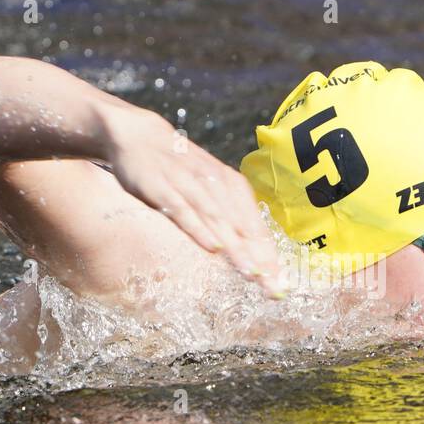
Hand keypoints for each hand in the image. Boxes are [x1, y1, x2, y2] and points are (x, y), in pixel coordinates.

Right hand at [95, 105, 286, 297]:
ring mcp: (190, 186)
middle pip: (242, 229)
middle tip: (272, 287)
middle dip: (259, 260)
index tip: (281, 285)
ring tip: (251, 274)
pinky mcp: (164, 188)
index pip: (256, 228)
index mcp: (232, 187)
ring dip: (236, 249)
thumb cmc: (181, 170)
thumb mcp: (210, 188)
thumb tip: (250, 252)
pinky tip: (213, 248)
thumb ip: (227, 217)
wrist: (141, 135)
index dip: (269, 257)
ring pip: (219, 222)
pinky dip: (200, 229)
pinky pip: (185, 212)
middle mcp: (217, 186)